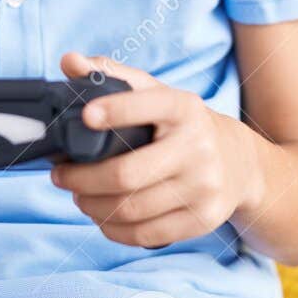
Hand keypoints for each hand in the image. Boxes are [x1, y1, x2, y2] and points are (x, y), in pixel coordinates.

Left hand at [51, 52, 261, 247]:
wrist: (237, 162)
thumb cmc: (180, 124)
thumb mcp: (154, 93)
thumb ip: (110, 74)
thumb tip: (68, 62)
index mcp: (183, 107)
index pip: (146, 105)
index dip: (114, 110)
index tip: (85, 116)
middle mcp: (198, 146)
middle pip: (126, 173)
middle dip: (81, 179)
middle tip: (61, 176)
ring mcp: (203, 186)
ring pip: (131, 209)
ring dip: (91, 206)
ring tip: (78, 197)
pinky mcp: (203, 219)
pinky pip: (146, 235)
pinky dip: (113, 230)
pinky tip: (101, 218)